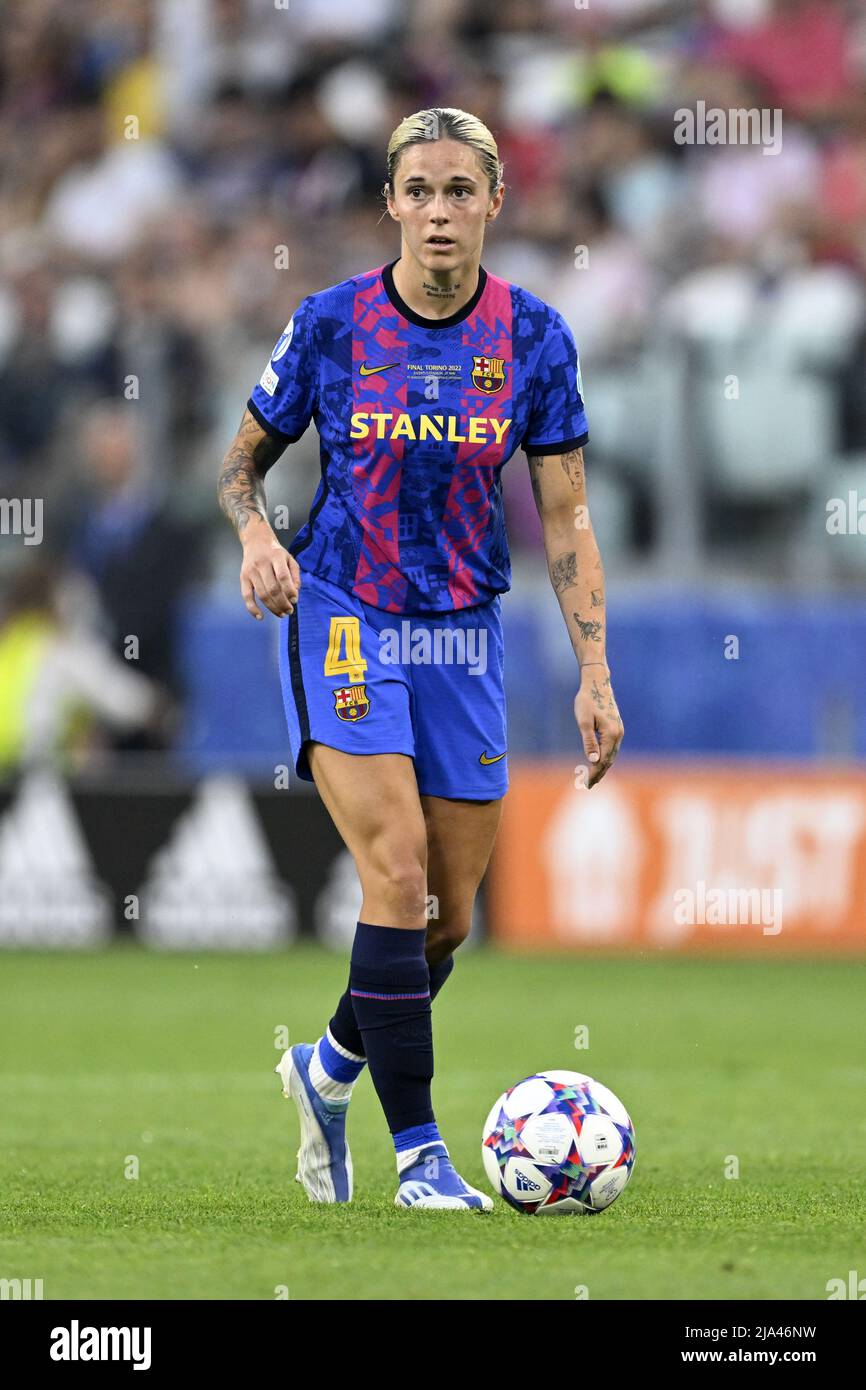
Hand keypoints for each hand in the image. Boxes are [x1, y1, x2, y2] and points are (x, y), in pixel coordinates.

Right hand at [239, 522, 300, 618]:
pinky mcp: (243, 577)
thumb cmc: (275, 553)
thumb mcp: (289, 558)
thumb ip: (295, 575)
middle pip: (272, 588)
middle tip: (289, 611)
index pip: (283, 576)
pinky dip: (252, 608)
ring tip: (281, 614)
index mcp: (276, 557)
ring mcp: (251, 571)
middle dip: (282, 603)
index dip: (289, 591)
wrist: (255, 540)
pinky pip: (246, 596)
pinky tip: (260, 617)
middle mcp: (262, 563)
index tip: (295, 601)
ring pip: (262, 594)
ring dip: (272, 608)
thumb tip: (295, 592)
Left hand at [574, 665, 623, 787]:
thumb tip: (594, 760)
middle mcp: (618, 734)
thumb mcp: (584, 721)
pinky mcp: (616, 728)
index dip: (595, 773)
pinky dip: (606, 758)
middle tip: (588, 786)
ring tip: (593, 779)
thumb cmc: (587, 700)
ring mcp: (619, 731)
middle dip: (599, 774)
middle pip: (610, 760)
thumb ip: (589, 741)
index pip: (604, 760)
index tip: (586, 784)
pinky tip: (599, 762)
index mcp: (611, 734)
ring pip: (612, 755)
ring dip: (603, 767)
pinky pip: (612, 748)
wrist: (596, 683)